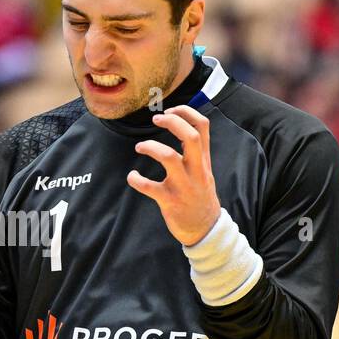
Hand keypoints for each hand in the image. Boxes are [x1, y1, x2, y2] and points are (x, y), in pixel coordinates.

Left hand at [126, 105, 220, 245]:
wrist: (205, 230)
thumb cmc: (200, 197)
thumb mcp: (205, 172)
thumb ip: (197, 153)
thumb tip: (183, 127)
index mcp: (204, 161)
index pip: (202, 127)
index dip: (186, 112)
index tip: (171, 109)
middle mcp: (196, 171)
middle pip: (190, 137)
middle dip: (172, 122)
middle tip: (155, 119)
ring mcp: (184, 186)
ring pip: (169, 157)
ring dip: (151, 147)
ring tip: (140, 147)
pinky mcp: (170, 201)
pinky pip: (149, 187)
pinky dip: (137, 180)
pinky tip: (133, 177)